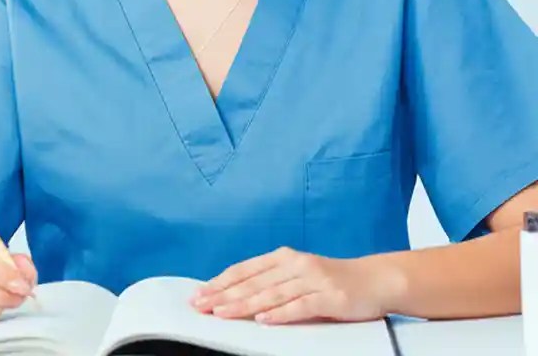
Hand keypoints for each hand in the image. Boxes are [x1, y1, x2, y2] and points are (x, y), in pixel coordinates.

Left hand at [191, 246, 403, 324]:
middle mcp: (296, 264)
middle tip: (201, 306)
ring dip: (244, 304)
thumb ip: (271, 281)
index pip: (244, 270)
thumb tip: (234, 294)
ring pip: (271, 293)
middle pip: (253, 282)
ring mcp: (313, 279)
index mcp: (284, 257)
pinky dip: (280, 313)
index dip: (220, 282)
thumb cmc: (332, 280)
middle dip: (223, 295)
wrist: (376, 280)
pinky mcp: (330, 296)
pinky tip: (263, 319)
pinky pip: (300, 306)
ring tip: (222, 313)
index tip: (199, 294)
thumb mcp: (298, 275)